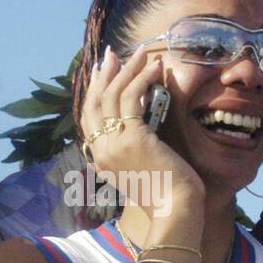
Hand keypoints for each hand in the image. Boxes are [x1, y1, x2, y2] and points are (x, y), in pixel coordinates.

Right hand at [80, 46, 204, 219]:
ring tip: (140, 53)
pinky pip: (132, 99)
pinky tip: (154, 67)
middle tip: (112, 54)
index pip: (88, 119)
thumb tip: (137, 128)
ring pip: (112, 96)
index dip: (93, 92)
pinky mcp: (133, 138)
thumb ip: (131, 151)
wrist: (174, 209)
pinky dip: (142, 79)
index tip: (101, 73)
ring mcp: (114, 145)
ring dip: (126, 70)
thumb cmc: (165, 193)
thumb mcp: (140, 171)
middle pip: (94, 103)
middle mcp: (102, 151)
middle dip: (103, 75)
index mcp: (100, 160)